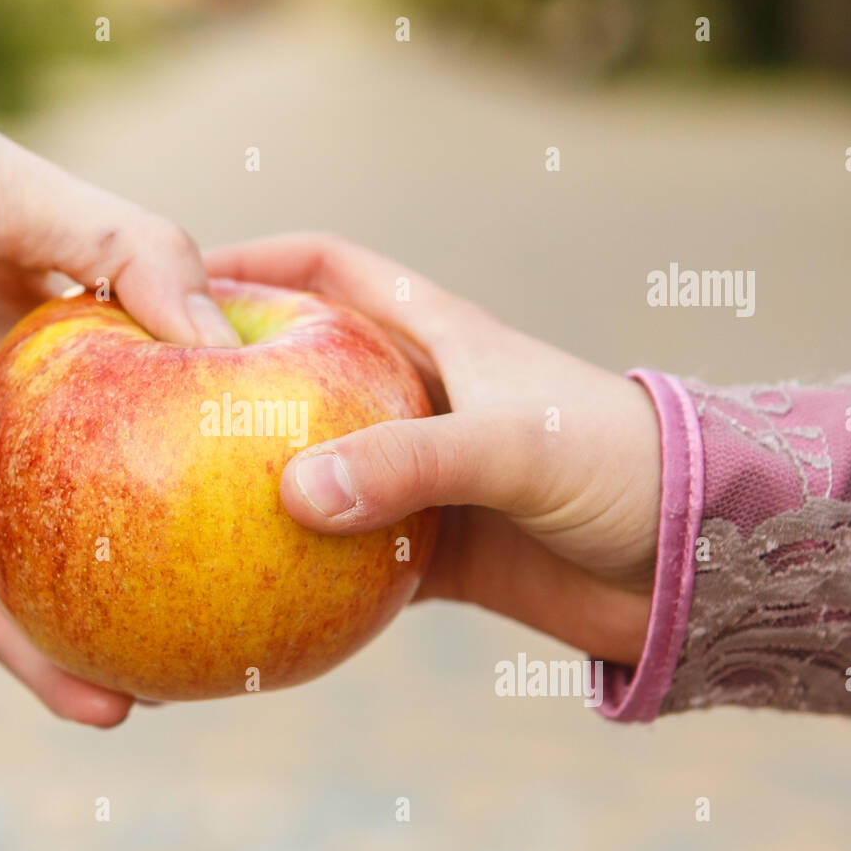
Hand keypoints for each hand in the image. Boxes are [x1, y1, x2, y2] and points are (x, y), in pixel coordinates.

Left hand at [0, 38, 238, 725]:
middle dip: (123, 616)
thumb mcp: (29, 191)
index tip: (255, 562)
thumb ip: (133, 252)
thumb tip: (228, 337)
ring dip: (33, 654)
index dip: (191, 509)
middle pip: (70, 544)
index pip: (138, 452)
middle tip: (191, 678)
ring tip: (102, 708)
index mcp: (52, 365)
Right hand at [205, 234, 661, 665]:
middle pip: (302, 370)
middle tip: (148, 399)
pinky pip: (350, 558)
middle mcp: (419, 400)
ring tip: (172, 503)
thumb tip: (295, 495)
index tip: (171, 278)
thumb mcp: (516, 446)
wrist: (701, 561)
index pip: (329, 268)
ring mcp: (424, 477)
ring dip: (257, 484)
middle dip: (231, 377)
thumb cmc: (624, 467)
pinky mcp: (438, 551)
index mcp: (436, 338)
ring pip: (317, 469)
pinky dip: (302, 571)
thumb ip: (410, 463)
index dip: (254, 259)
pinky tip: (246, 592)